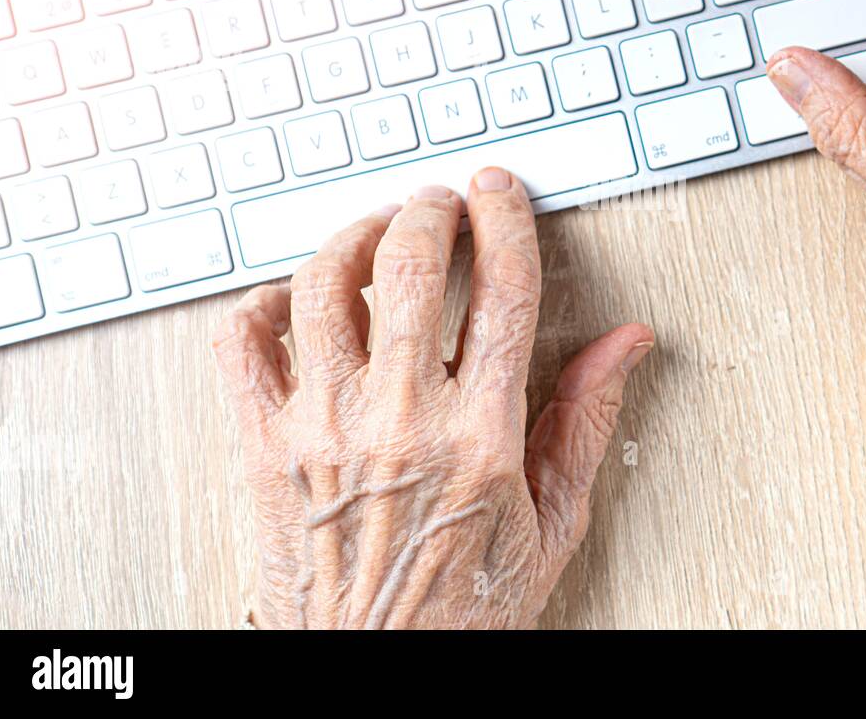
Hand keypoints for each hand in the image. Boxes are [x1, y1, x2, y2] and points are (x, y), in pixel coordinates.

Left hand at [212, 167, 652, 628]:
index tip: (501, 195)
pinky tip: (293, 300)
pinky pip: (242, 343)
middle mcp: (399, 421)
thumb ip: (585, 422)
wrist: (371, 674)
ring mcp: (321, 430)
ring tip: (376, 234)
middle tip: (440, 205)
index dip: (507, 220)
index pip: (503, 288)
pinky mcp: (260, 448)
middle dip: (432, 211)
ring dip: (355, 237)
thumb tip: (622, 345)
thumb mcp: (552, 526)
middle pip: (411, 264)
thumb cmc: (460, 613)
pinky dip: (263, 302)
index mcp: (480, 437)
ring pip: (326, 284)